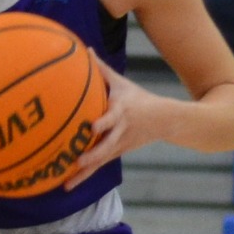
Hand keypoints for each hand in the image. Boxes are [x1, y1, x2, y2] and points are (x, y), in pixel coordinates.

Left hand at [64, 60, 170, 190]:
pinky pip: (98, 165)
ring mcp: (120, 145)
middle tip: (77, 160)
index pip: (112, 118)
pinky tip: (67, 185)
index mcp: (122, 112)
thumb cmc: (139, 98)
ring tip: (67, 182)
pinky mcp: (117, 153)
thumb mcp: (123, 83)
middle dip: (93, 154)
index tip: (92, 127)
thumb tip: (85, 49)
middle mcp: (121, 131)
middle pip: (107, 145)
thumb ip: (102, 69)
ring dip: (85, 171)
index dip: (103, 123)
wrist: (167, 120)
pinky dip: (84, 175)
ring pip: (101, 160)